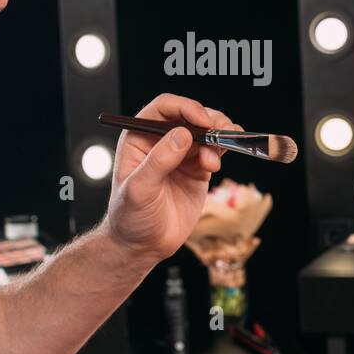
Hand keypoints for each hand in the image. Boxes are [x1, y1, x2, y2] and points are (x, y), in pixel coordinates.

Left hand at [100, 94, 241, 263]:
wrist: (143, 245)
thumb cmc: (131, 217)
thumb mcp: (139, 190)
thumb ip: (159, 161)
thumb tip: (182, 134)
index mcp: (139, 137)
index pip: (164, 108)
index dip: (185, 108)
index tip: (202, 122)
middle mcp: (161, 140)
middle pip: (190, 115)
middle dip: (208, 121)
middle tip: (219, 134)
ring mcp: (181, 154)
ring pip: (206, 130)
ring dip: (218, 136)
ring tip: (216, 157)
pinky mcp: (197, 169)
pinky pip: (215, 149)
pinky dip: (223, 149)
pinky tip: (219, 161)